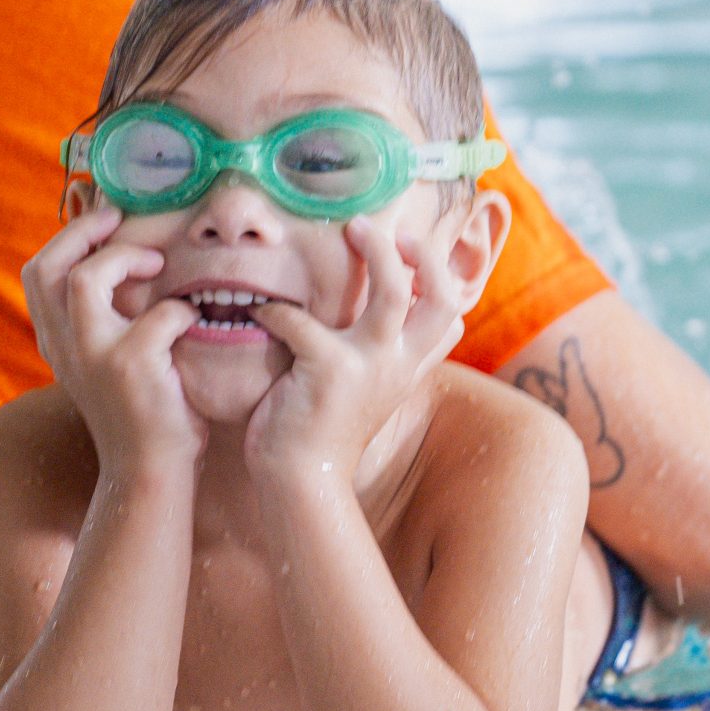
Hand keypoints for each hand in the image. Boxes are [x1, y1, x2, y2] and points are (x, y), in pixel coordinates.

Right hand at [21, 203, 204, 464]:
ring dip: (125, 259)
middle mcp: (64, 347)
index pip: (37, 273)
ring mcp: (93, 356)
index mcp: (56, 342)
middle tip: (122, 221)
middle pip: (47, 267)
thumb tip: (120, 266)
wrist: (148, 475)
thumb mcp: (103, 366)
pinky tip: (192, 324)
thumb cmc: (139, 415)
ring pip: (86, 279)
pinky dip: (182, 311)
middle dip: (85, 232)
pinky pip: (160, 314)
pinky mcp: (131, 368)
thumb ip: (101, 324)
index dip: (67, 238)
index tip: (104, 224)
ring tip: (156, 264)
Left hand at [245, 217, 463, 479]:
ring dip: (376, 252)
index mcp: (408, 367)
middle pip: (439, 295)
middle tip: (385, 228)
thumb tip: (386, 320)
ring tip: (352, 229)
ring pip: (393, 293)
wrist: (303, 483)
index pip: (452, 316)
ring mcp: (368, 366)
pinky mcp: (328, 371)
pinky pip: (302, 320)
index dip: (445, 276)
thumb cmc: (326, 432)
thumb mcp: (370, 393)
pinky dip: (275, 310)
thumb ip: (384, 357)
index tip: (417, 245)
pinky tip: (257, 311)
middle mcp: (398, 363)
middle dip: (422, 252)